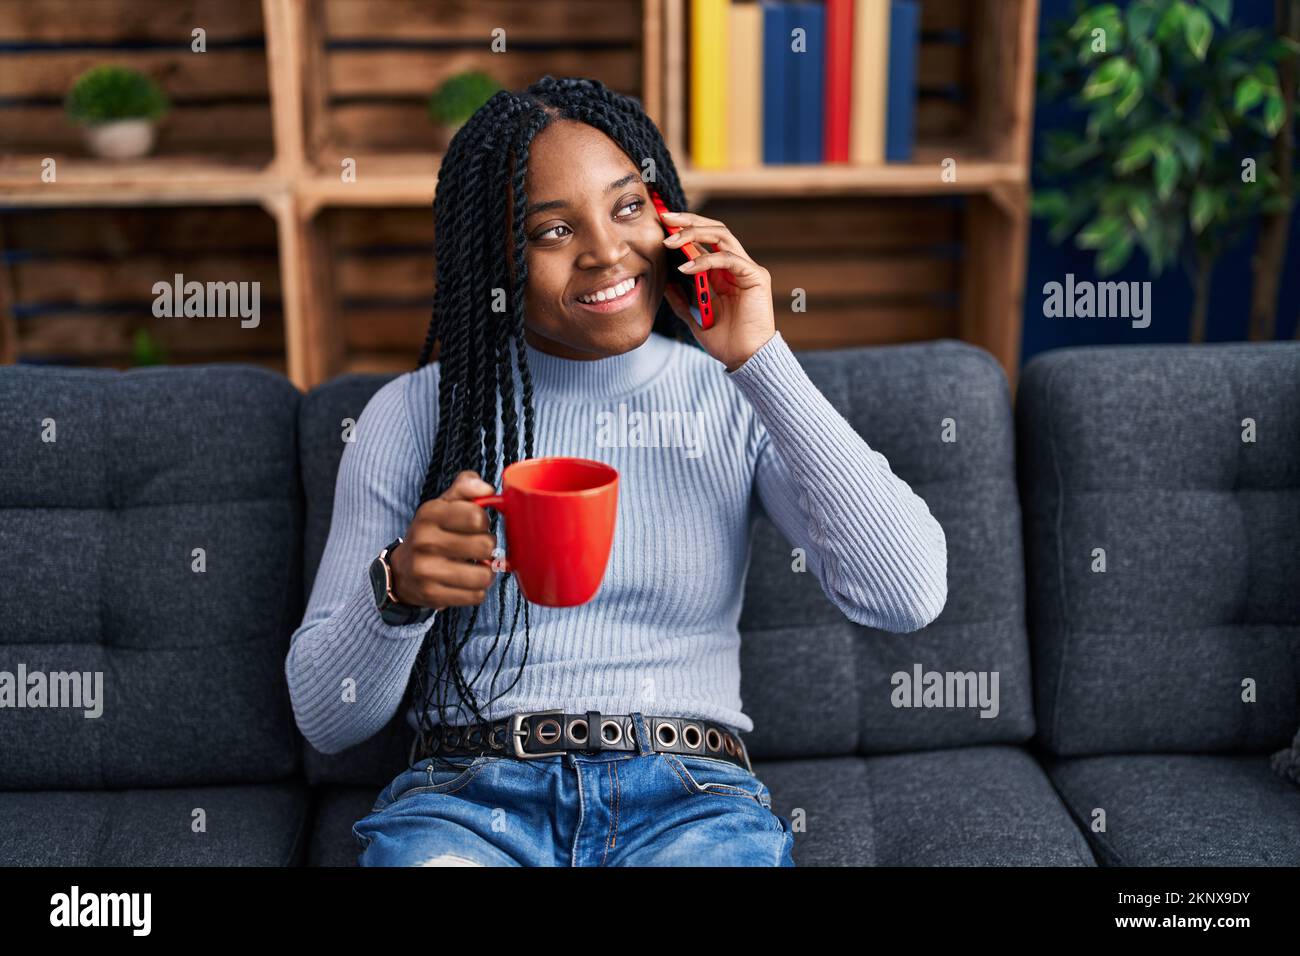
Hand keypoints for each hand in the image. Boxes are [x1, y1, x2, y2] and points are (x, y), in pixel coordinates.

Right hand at [388, 470, 497, 609]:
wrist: (402, 571)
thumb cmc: (432, 533)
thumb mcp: (444, 504)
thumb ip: (467, 487)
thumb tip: (487, 490)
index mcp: (429, 513)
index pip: (477, 517)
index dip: (483, 521)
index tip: (475, 525)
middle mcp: (424, 541)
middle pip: (485, 546)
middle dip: (487, 547)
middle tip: (476, 547)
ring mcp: (426, 571)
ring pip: (484, 575)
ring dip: (486, 572)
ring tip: (475, 566)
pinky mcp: (432, 596)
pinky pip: (476, 596)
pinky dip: (477, 590)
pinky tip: (465, 582)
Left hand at [658, 209, 776, 371]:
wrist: (745, 360)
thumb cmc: (726, 343)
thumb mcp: (695, 319)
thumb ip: (682, 302)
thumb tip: (665, 286)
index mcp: (724, 274)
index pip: (706, 240)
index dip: (685, 228)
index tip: (661, 222)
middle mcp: (737, 267)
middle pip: (715, 230)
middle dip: (689, 221)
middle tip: (664, 218)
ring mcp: (748, 269)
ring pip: (722, 236)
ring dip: (694, 234)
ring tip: (670, 242)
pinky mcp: (756, 276)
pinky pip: (728, 258)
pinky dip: (705, 260)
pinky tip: (685, 269)